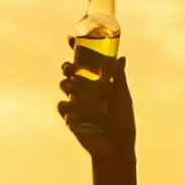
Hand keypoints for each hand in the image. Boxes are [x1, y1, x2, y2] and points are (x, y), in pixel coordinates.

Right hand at [57, 44, 133, 163]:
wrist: (116, 147)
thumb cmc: (123, 121)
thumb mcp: (122, 97)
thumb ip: (119, 78)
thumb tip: (121, 58)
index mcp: (98, 81)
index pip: (85, 61)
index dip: (77, 48)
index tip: (70, 38)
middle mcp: (86, 90)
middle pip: (71, 71)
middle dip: (68, 66)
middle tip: (72, 68)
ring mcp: (77, 103)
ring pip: (64, 86)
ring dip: (66, 83)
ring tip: (72, 87)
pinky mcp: (71, 118)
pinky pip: (62, 107)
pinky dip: (65, 106)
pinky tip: (72, 108)